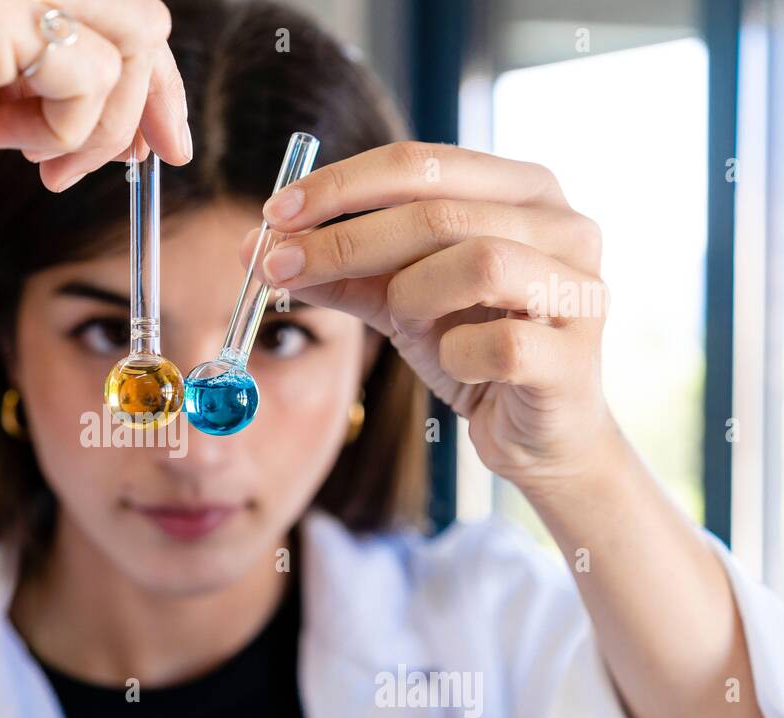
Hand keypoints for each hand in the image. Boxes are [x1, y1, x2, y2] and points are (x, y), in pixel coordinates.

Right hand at [0, 0, 190, 207]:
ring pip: (128, 48)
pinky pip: (86, 74)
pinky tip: (22, 151)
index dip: (159, 80)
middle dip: (150, 106)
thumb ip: (45, 90)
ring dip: (100, 129)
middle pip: (144, 20)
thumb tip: (128, 123)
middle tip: (128, 161)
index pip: (123, 12)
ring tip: (44, 163)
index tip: (165, 142)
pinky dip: (71, 130)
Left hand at [248, 141, 617, 496]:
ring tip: (403, 319)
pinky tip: (455, 361)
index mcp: (523, 190)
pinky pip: (498, 344)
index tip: (274, 213)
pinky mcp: (575, 356)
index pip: (421, 162)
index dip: (341, 184)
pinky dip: (456, 354)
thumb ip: (340, 270)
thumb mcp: (400, 301)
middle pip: (440, 211)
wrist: (537, 435)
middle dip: (345, 239)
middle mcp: (564, 225)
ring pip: (479, 263)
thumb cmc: (475, 351)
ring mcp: (580, 288)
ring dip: (412, 294)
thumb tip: (257, 247)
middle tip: (278, 266)